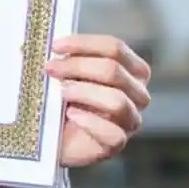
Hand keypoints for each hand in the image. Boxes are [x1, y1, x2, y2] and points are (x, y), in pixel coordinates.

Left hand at [46, 34, 151, 167]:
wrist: (53, 135)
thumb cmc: (63, 98)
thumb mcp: (67, 73)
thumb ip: (68, 57)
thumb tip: (54, 45)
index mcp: (131, 70)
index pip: (115, 48)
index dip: (84, 44)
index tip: (55, 46)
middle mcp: (137, 93)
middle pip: (113, 71)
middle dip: (77, 66)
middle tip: (51, 68)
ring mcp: (130, 120)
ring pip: (116, 100)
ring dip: (84, 92)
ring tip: (62, 92)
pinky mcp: (117, 143)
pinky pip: (112, 133)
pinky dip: (90, 122)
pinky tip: (72, 115)